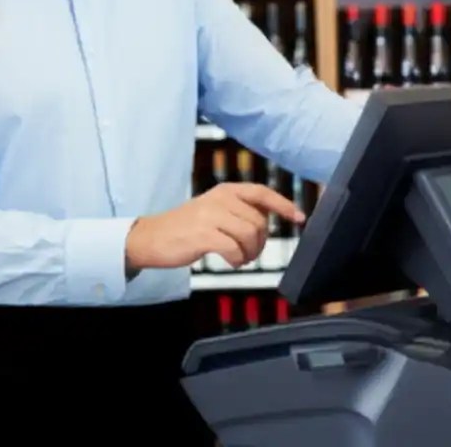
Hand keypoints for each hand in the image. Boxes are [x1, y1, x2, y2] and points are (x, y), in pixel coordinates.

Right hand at [125, 183, 305, 270]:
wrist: (150, 238)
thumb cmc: (184, 227)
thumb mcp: (212, 210)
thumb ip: (238, 211)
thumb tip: (267, 222)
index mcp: (225, 191)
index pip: (262, 193)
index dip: (284, 205)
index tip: (300, 217)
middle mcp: (219, 199)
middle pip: (259, 221)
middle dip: (260, 242)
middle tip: (249, 252)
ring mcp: (211, 216)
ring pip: (250, 235)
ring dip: (250, 252)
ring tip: (239, 258)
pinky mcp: (204, 235)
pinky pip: (235, 249)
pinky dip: (237, 259)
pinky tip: (230, 261)